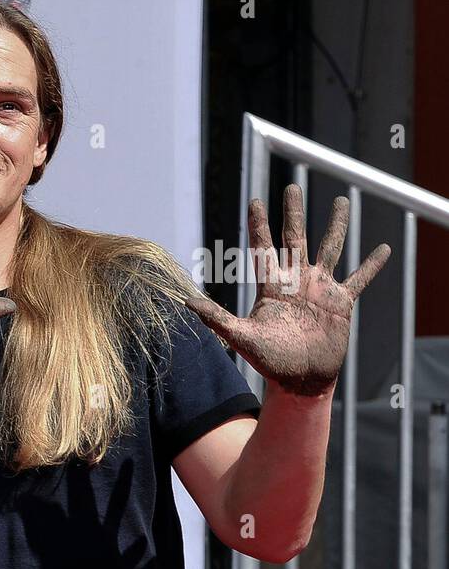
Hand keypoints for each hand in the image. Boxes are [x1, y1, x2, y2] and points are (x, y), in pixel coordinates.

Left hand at [185, 183, 390, 395]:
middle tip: (292, 187)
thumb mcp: (241, 337)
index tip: (257, 200)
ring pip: (330, 248)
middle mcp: (296, 281)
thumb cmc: (269, 361)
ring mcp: (320, 289)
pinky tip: (383, 248)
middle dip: (293, 213)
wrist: (300, 381)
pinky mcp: (341, 302)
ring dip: (336, 225)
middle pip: (295, 238)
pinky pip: (359, 278)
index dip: (260, 224)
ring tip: (343, 201)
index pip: (264, 247)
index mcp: (272, 286)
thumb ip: (216, 318)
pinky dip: (371, 265)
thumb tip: (185, 303)